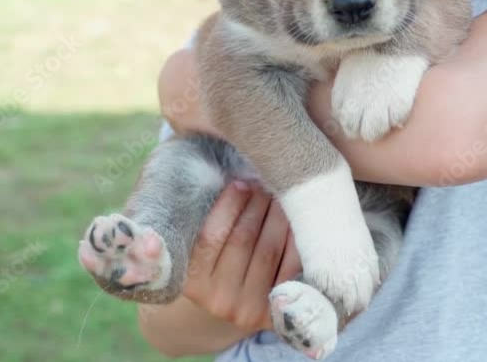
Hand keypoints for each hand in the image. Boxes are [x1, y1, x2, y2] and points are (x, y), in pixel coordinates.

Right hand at [182, 180, 301, 332]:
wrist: (232, 303)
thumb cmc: (215, 261)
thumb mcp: (199, 245)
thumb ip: (205, 217)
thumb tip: (233, 175)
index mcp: (191, 281)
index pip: (210, 235)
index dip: (229, 205)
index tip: (241, 182)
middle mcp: (218, 299)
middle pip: (243, 240)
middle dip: (257, 205)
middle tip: (266, 183)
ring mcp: (248, 309)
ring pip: (269, 250)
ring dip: (278, 216)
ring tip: (281, 195)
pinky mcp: (275, 311)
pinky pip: (291, 266)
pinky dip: (295, 239)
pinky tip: (294, 219)